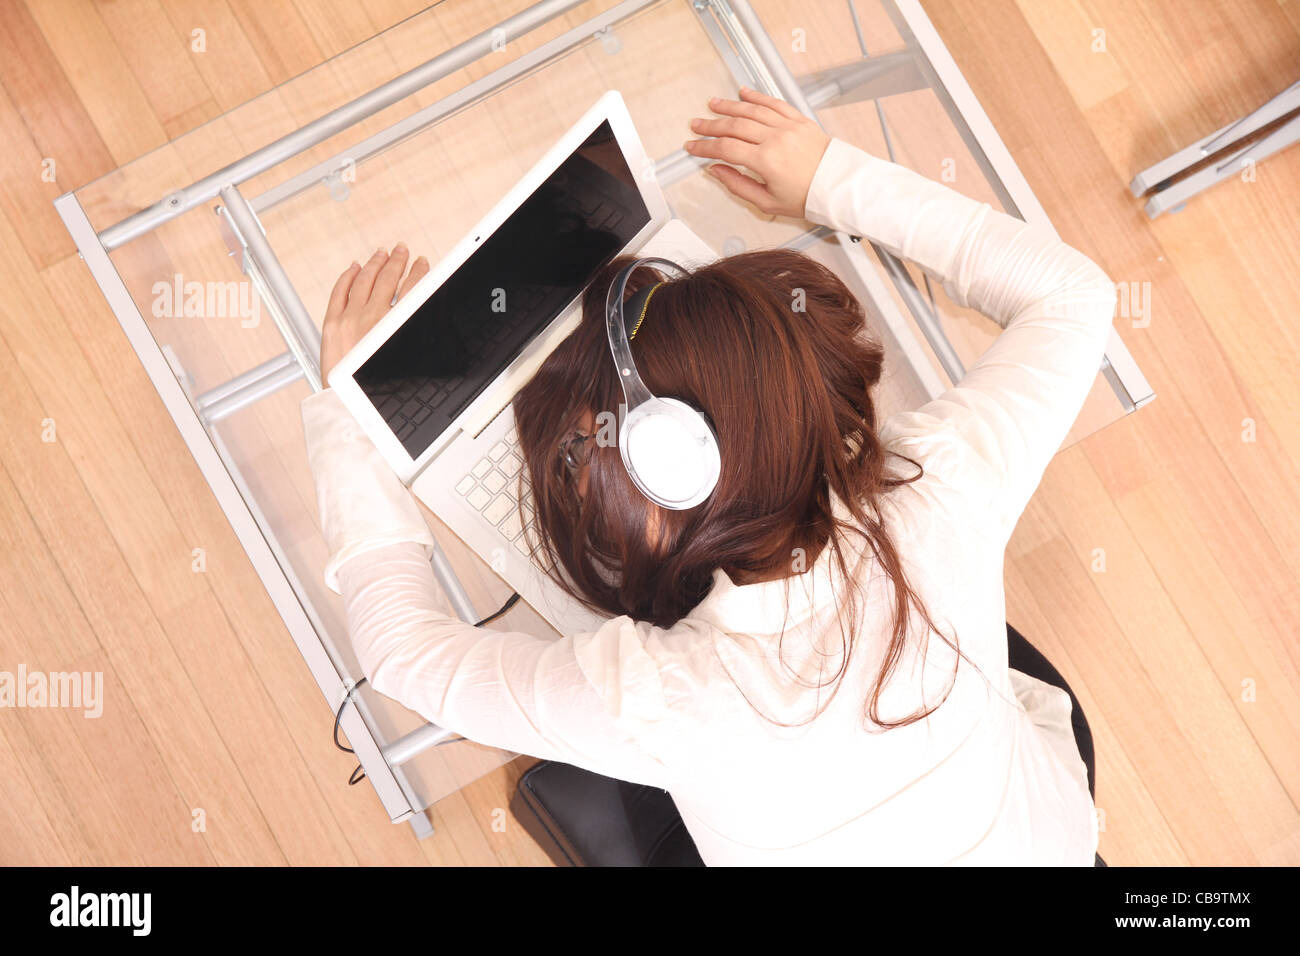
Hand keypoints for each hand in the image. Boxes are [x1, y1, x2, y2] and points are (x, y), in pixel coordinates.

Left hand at [320, 243, 429, 379]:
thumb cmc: (379, 390)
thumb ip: (414, 335)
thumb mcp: (408, 362)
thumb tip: (424, 319)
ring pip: (363, 280)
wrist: (350, 406)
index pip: (412, 289)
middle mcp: (373, 319)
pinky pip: (339, 292)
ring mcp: (349, 320)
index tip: (423, 263)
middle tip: (402, 250)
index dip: (419, 272)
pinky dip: (347, 277)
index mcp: (395, 327)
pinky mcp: (331, 325)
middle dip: (397, 261)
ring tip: (381, 254)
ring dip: (375, 263)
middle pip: (387, 279)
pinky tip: (354, 268)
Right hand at [685, 87, 830, 218]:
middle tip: (696, 125)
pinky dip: (757, 97)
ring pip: (752, 111)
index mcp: (766, 161)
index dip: (705, 147)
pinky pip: (774, 103)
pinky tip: (744, 93)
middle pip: (735, 126)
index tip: (692, 147)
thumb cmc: (806, 197)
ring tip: (713, 104)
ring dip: (729, 106)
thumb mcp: (767, 202)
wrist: (837, 187)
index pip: (726, 149)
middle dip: (711, 125)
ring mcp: (788, 127)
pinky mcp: (799, 121)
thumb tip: (716, 171)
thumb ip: (737, 185)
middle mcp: (776, 139)